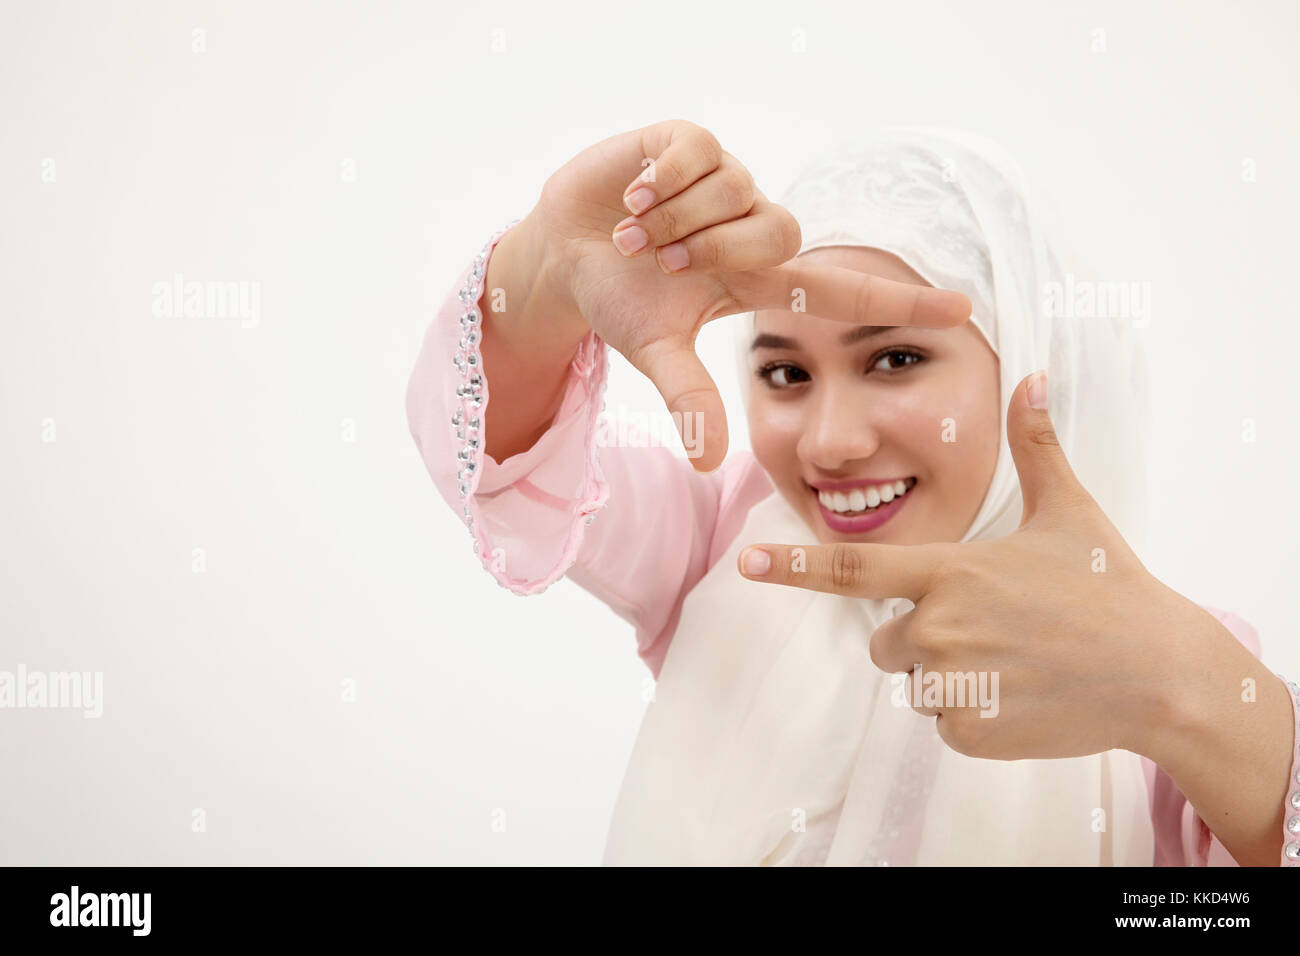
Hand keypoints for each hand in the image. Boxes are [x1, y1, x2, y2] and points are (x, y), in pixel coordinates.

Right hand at [531, 118, 971, 471]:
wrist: (564, 250)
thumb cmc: (621, 298)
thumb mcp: (654, 350)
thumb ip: (689, 398)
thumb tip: (710, 462)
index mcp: (757, 280)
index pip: (844, 288)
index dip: (901, 298)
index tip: (964, 309)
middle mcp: (754, 227)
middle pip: (781, 232)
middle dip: (711, 251)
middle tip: (663, 264)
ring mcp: (726, 182)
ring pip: (735, 192)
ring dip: (674, 222)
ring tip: (637, 235)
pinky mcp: (691, 142)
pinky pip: (699, 155)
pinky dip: (659, 184)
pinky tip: (633, 199)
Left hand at [736, 370, 1228, 761]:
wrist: (1158, 673)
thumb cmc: (1109, 586)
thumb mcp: (1068, 509)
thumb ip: (1035, 446)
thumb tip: (1032, 376)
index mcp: (948, 572)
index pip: (852, 571)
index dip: (794, 567)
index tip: (747, 562)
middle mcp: (937, 629)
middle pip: (884, 639)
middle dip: (921, 635)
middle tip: (992, 629)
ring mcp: (951, 685)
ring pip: (915, 682)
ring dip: (950, 676)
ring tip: (1014, 661)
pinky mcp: (969, 733)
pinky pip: (944, 722)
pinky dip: (974, 714)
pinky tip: (1022, 695)